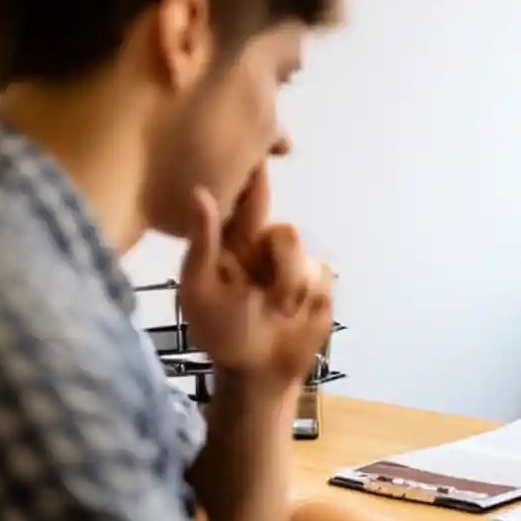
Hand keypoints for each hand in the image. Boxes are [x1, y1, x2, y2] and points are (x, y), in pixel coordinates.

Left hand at [178, 167, 332, 383]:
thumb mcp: (199, 290)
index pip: (246, 198)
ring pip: (304, 256)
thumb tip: (200, 192)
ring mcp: (293, 263)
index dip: (256, 174)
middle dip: (281, 265)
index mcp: (233, 243)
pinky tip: (296, 314)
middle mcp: (265, 246)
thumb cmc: (220, 331)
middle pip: (284, 231)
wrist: (258, 372)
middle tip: (272, 299)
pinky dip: (309, 297)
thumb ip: (202, 243)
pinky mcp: (317, 281)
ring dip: (291, 289)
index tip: (264, 149)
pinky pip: (321, 275)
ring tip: (278, 313)